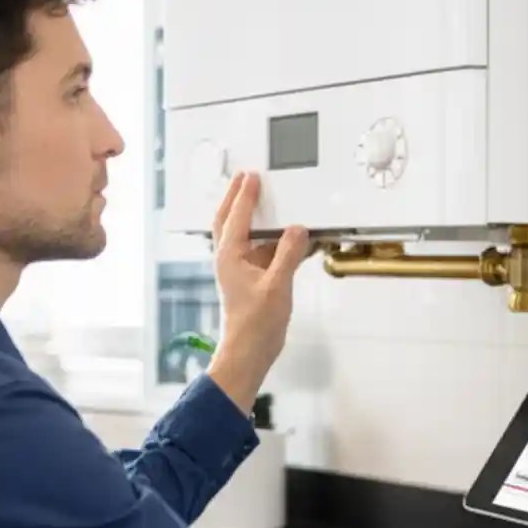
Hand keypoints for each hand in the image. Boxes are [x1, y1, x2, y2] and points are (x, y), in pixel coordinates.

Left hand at [206, 171, 310, 412]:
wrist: (249, 352)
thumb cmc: (254, 325)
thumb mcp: (277, 286)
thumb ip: (288, 254)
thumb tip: (297, 230)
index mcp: (229, 256)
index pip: (237, 217)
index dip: (245, 194)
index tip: (252, 176)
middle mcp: (231, 260)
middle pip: (229, 220)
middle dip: (236, 198)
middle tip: (246, 179)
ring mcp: (241, 270)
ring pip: (248, 236)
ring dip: (258, 220)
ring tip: (271, 203)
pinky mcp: (253, 281)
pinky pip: (264, 253)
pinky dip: (276, 243)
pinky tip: (292, 240)